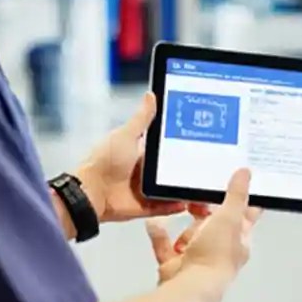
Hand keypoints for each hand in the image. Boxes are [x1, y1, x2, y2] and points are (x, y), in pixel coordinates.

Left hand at [76, 92, 200, 223]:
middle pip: (172, 170)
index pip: (167, 148)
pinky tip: (189, 201)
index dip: (183, 146)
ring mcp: (145, 190)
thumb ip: (142, 119)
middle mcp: (145, 171)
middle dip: (189, 170)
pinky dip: (176, 205)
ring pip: (172, 189)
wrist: (92, 191)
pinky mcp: (145, 207)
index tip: (201, 141)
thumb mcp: (127, 135)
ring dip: (186, 190)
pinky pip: (165, 207)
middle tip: (208, 168)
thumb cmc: (105, 160)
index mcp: (141, 152)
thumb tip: (151, 94)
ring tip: (204, 187)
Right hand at [145, 169, 261, 284]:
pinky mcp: (176, 264)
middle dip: (204, 211)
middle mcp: (220, 250)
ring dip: (183, 226)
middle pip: (213, 223)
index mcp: (239, 240)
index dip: (243, 199)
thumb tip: (246, 173)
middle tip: (197, 197)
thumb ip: (236, 194)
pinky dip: (159, 234)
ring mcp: (197, 258)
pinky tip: (154, 222)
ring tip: (178, 212)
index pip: (246, 215)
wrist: (189, 287)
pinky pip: (165, 244)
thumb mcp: (229, 217)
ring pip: (190, 234)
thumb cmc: (216, 257)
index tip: (238, 183)